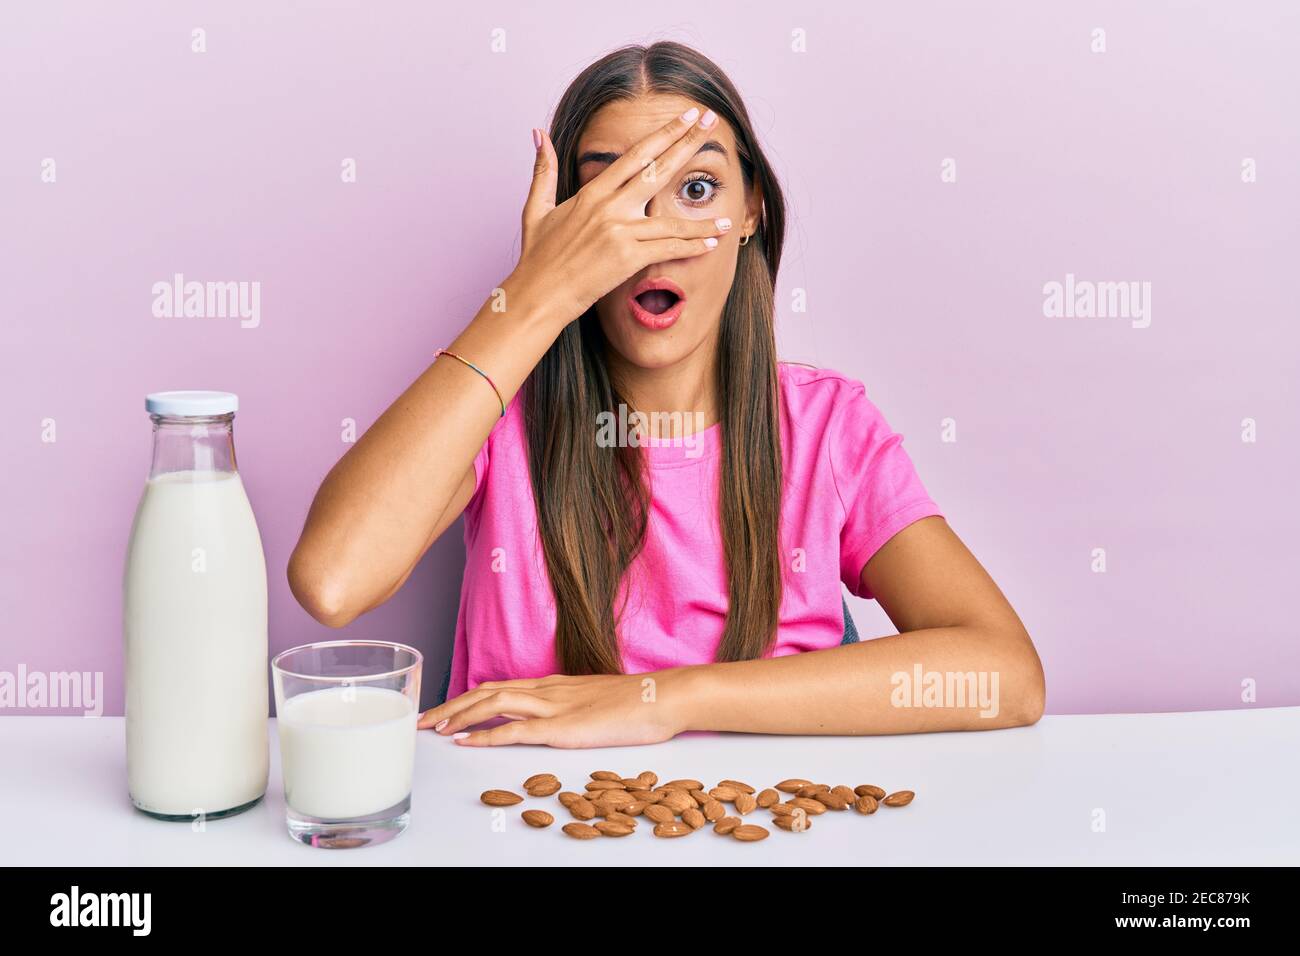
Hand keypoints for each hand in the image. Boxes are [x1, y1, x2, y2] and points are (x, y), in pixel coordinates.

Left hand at [416, 669, 696, 747]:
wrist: (664, 696)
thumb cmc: (640, 702)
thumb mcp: (598, 701)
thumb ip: (574, 708)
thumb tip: (562, 721)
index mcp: (554, 684)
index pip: (499, 686)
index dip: (468, 697)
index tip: (444, 709)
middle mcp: (546, 690)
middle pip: (486, 691)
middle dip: (451, 705)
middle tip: (422, 718)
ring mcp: (553, 706)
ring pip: (492, 704)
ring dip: (458, 716)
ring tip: (434, 728)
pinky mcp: (562, 727)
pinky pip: (514, 730)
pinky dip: (485, 735)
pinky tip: (465, 742)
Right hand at [511, 107, 731, 326]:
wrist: (538, 295)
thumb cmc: (538, 256)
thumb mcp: (536, 208)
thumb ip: (543, 170)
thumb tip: (538, 134)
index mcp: (592, 193)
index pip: (636, 154)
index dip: (665, 133)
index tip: (687, 116)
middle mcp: (609, 207)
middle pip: (658, 170)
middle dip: (687, 144)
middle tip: (711, 124)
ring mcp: (620, 232)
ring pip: (670, 219)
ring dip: (701, 220)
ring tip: (727, 216)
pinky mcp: (627, 258)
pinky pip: (668, 249)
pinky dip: (691, 246)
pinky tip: (711, 243)